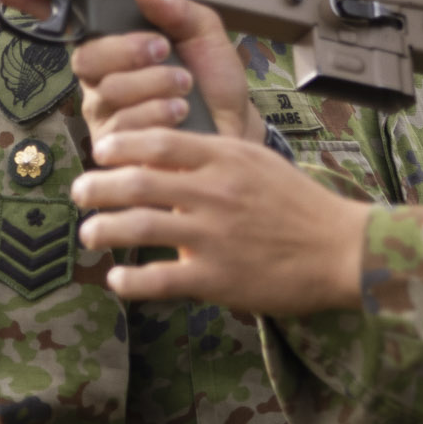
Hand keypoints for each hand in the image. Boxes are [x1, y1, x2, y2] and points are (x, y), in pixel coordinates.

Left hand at [71, 125, 369, 316]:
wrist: (342, 250)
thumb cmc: (300, 205)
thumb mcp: (258, 162)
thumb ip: (214, 155)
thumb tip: (166, 151)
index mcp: (225, 158)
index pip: (157, 142)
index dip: (119, 145)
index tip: (100, 152)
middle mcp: (214, 192)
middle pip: (135, 182)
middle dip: (96, 187)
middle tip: (80, 193)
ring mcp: (213, 236)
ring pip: (138, 227)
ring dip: (102, 230)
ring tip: (89, 234)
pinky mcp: (216, 278)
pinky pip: (159, 279)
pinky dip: (130, 281)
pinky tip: (117, 280)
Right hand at [73, 0, 252, 143]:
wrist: (235, 126)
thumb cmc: (214, 83)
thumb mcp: (205, 36)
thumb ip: (178, 11)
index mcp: (117, 59)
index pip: (89, 46)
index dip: (119, 44)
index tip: (159, 43)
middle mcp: (104, 90)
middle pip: (90, 69)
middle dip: (137, 65)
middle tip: (176, 70)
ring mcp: (109, 121)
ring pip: (108, 98)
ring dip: (154, 91)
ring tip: (185, 93)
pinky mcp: (118, 151)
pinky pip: (121, 131)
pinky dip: (156, 118)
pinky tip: (179, 116)